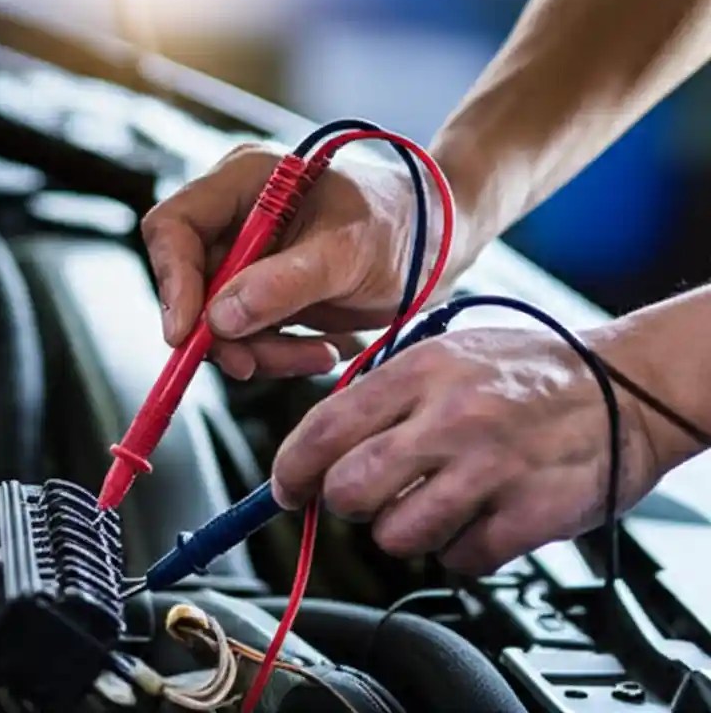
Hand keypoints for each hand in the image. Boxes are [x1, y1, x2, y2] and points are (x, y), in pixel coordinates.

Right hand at [141, 142, 465, 380]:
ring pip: (215, 321)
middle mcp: (234, 217)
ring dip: (257, 351)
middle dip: (220, 332)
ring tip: (316, 356)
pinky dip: (277, 353)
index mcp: (244, 181)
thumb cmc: (405, 225)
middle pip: (188, 283)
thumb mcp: (348, 254)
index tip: (187, 333)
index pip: (174, 227)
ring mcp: (247, 258)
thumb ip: (283, 284)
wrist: (444, 244)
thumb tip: (217, 319)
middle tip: (253, 364)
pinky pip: (246, 336)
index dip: (172, 281)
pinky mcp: (262, 294)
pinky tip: (324, 350)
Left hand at [269, 327, 659, 574]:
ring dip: (406, 532)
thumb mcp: (443, 356)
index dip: (291, 470)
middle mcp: (452, 417)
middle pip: (350, 491)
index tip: (286, 490)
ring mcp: (492, 468)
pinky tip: (481, 516)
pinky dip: (462, 549)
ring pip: (398, 536)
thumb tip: (310, 453)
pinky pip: (459, 559)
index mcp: (421, 372)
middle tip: (365, 498)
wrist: (628, 386)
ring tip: (435, 503)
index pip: (323, 430)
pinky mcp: (529, 514)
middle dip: (346, 505)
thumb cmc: (526, 373)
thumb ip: (378, 398)